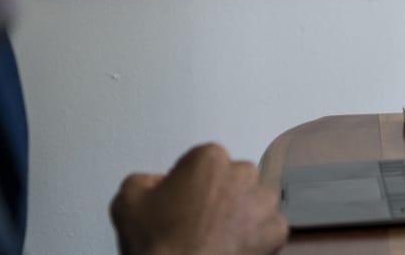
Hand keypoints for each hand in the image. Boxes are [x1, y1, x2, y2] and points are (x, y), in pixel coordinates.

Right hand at [109, 143, 287, 254]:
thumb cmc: (159, 244)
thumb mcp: (127, 201)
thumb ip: (144, 180)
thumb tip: (155, 182)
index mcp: (209, 159)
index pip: (202, 163)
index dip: (188, 184)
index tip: (181, 201)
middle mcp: (243, 173)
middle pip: (232, 179)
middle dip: (218, 196)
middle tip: (198, 222)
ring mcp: (263, 201)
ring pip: (253, 202)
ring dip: (239, 215)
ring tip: (215, 236)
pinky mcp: (276, 229)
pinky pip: (268, 229)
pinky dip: (255, 238)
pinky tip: (232, 247)